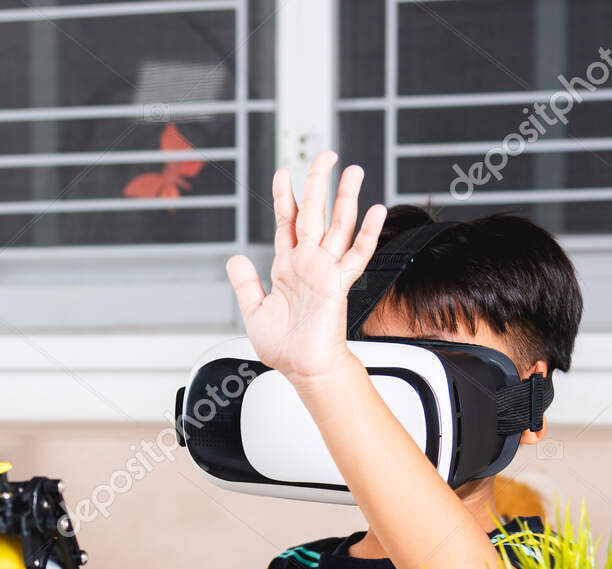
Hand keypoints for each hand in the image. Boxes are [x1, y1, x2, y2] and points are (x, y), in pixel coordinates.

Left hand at [226, 154, 386, 385]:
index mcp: (288, 266)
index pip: (287, 222)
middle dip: (318, 183)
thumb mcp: (253, 310)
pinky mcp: (338, 285)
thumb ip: (245, 282)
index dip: (284, 196)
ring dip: (346, 198)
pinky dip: (367, 234)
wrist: (303, 369)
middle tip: (325, 155)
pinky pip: (355, 256)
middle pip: (314, 213)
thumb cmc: (283, 347)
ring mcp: (325, 271)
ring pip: (338, 226)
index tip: (283, 172)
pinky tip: (376, 211)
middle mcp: (308, 263)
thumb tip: (235, 258)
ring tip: (353, 171)